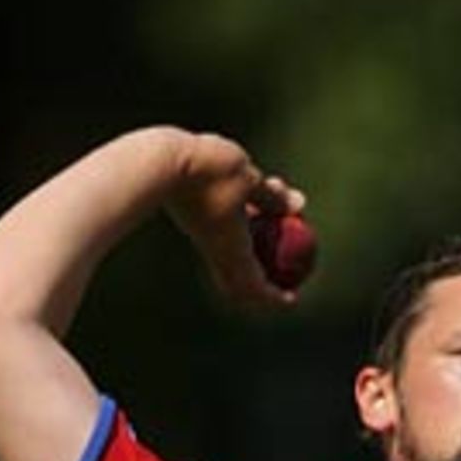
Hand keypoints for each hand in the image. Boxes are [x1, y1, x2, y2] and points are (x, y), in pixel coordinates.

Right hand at [166, 133, 308, 305]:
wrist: (161, 163)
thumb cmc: (209, 172)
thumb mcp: (250, 180)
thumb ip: (273, 197)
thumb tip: (299, 205)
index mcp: (232, 250)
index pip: (255, 288)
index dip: (274, 298)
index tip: (291, 298)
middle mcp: (217, 250)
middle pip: (240, 284)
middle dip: (261, 286)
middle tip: (282, 278)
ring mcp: (204, 236)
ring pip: (233, 256)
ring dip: (257, 245)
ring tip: (278, 213)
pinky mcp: (196, 220)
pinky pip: (225, 235)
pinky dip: (244, 227)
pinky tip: (254, 201)